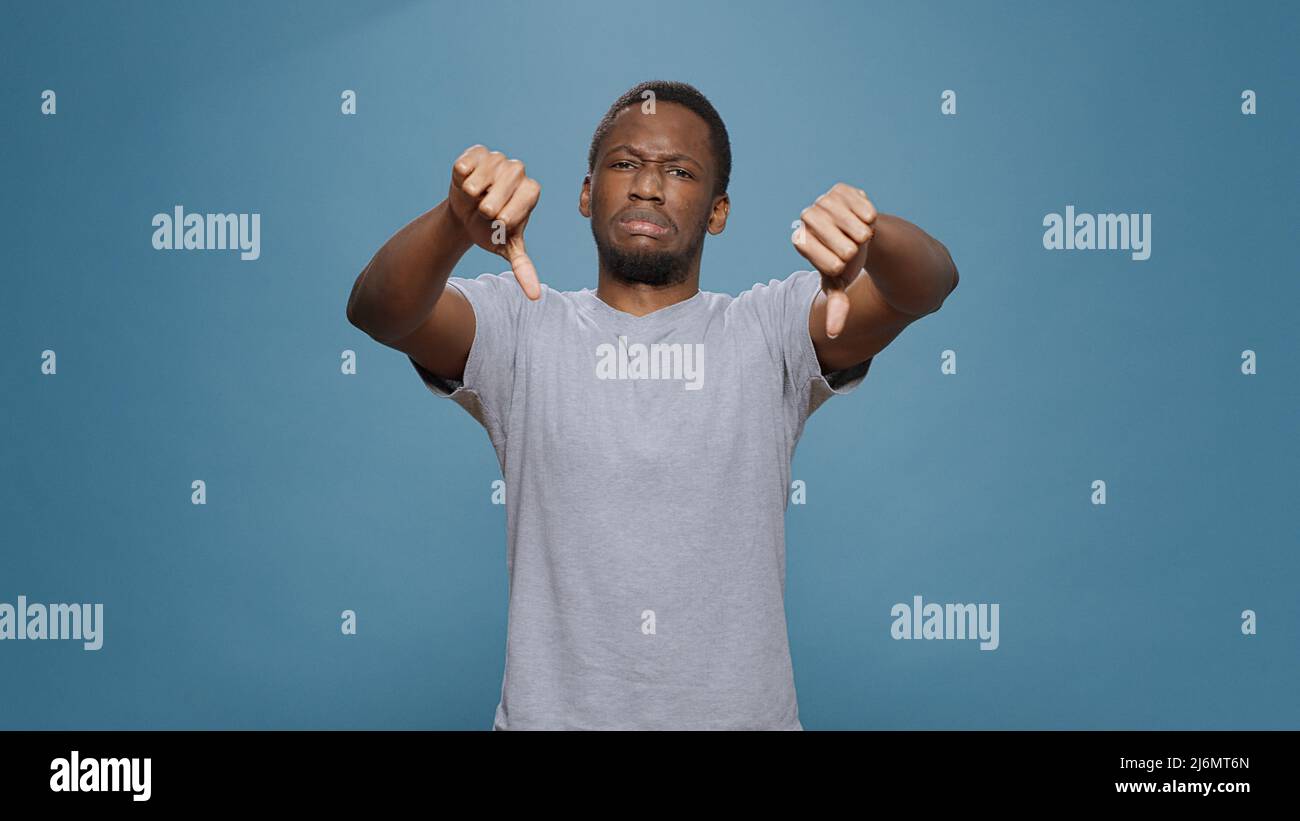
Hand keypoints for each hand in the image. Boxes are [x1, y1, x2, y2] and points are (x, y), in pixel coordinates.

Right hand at [447, 144, 541, 299]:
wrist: (465, 218)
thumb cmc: (491, 232)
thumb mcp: (506, 249)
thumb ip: (522, 267)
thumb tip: (534, 296)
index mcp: (530, 193)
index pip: (530, 193)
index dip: (517, 207)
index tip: (501, 223)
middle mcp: (517, 173)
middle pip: (513, 174)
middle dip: (500, 194)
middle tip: (486, 210)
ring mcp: (497, 161)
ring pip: (494, 163)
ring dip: (481, 181)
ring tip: (472, 195)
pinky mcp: (477, 154)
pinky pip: (474, 155)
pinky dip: (467, 164)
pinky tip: (461, 175)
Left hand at [792, 183, 877, 337]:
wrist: (860, 235)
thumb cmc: (845, 262)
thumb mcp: (839, 284)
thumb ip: (836, 305)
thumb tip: (833, 333)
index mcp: (800, 241)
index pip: (813, 252)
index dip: (832, 262)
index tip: (841, 265)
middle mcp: (806, 218)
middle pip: (829, 236)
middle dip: (848, 248)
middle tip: (856, 251)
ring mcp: (822, 201)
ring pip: (843, 219)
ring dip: (859, 232)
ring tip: (862, 237)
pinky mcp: (840, 190)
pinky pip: (857, 203)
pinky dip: (866, 214)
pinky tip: (866, 220)